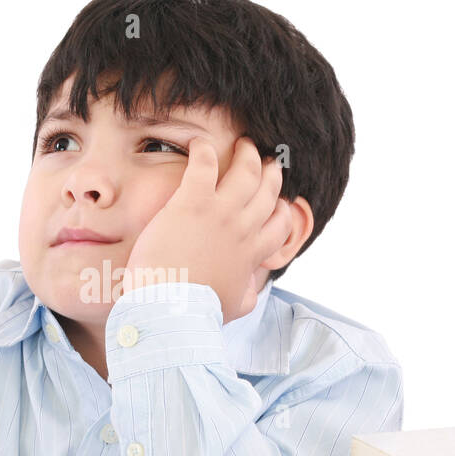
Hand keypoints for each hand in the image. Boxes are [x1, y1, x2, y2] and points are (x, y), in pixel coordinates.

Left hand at [122, 136, 292, 323]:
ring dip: (247, 153)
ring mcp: (220, 213)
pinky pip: (204, 164)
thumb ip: (247, 295)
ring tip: (244, 143)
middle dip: (270, 173)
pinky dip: (203, 150)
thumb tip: (253, 293)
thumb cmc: (197, 312)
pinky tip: (199, 144)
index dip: (282, 209)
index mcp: (252, 254)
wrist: (172, 309)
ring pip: (246, 170)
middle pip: (268, 190)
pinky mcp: (193, 202)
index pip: (279, 224)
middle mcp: (243, 229)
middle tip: (267, 162)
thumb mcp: (233, 307)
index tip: (279, 202)